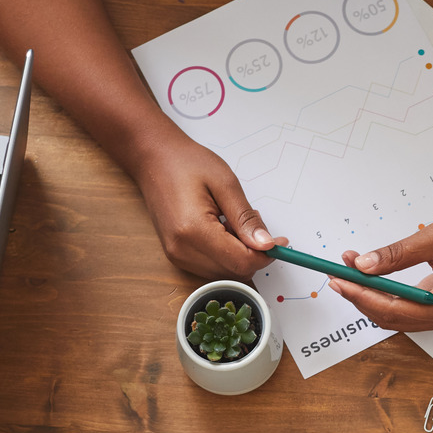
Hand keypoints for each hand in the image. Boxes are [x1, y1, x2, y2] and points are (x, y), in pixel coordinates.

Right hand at [133, 130, 279, 279]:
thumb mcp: (225, 184)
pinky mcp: (176, 256)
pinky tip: (222, 230)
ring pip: (225, 273)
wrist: (153, 159)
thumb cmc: (186, 164)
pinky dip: (225, 254)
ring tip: (233, 221)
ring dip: (239, 254)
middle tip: (254, 222)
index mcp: (193, 231)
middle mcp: (182, 250)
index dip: (266, 255)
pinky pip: (212, 267)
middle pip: (234, 272)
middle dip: (253, 253)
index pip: (241, 262)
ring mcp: (177, 256)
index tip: (279, 240)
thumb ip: (246, 218)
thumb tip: (266, 244)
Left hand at [328, 174, 432, 331]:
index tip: (341, 280)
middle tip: (339, 275)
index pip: (393, 310)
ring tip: (352, 271)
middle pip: (392, 317)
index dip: (362, 296)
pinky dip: (389, 290)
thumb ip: (397, 255)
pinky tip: (373, 274)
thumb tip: (365, 266)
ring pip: (399, 312)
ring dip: (374, 293)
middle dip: (363, 296)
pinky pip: (409, 304)